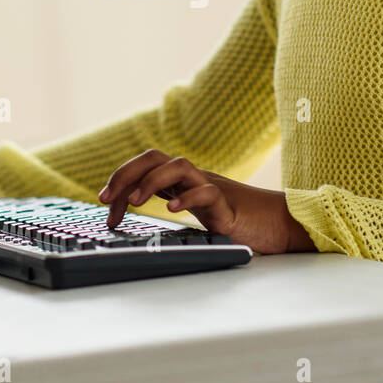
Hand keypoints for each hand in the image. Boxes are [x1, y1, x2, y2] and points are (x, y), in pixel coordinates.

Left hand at [98, 150, 314, 254]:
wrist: (279, 225)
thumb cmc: (236, 221)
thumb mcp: (195, 216)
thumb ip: (173, 207)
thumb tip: (132, 221)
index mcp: (182, 181)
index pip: (144, 166)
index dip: (119, 179)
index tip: (103, 203)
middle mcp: (194, 179)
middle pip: (155, 157)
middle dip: (125, 174)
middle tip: (105, 198)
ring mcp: (212, 188)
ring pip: (179, 165)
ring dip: (151, 180)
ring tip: (135, 202)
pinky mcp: (229, 206)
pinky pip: (208, 192)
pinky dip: (188, 198)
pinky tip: (172, 210)